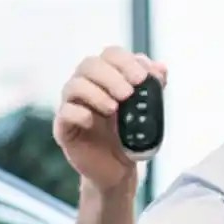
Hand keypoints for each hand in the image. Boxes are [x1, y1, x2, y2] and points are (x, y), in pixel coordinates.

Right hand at [53, 46, 167, 192]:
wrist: (118, 169)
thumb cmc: (129, 135)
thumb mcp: (147, 112)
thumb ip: (153, 88)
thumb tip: (160, 68)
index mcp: (106, 76)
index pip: (110, 54)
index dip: (125, 62)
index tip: (141, 78)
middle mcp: (85, 86)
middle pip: (89, 65)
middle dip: (111, 76)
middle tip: (128, 94)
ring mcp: (72, 105)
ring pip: (73, 85)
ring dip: (96, 93)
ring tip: (113, 109)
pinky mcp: (64, 128)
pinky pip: (64, 113)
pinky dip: (79, 113)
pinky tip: (93, 121)